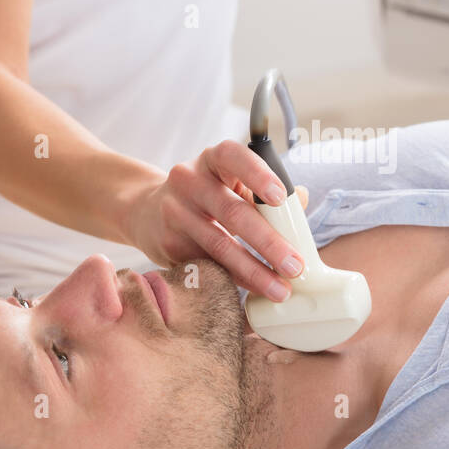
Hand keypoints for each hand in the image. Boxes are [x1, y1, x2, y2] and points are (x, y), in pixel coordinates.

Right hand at [125, 140, 310, 300]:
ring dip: (253, 271)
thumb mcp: (232, 184)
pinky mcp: (167, 244)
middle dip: (268, 242)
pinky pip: (205, 265)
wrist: (148, 212)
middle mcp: (189, 180)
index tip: (280, 198)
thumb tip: (300, 198)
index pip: (232, 156)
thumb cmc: (208, 197)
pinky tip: (253, 292)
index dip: (257, 175)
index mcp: (212, 160)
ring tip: (280, 289)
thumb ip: (265, 191)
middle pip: (232, 211)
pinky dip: (232, 280)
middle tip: (295, 265)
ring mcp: (175, 212)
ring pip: (218, 245)